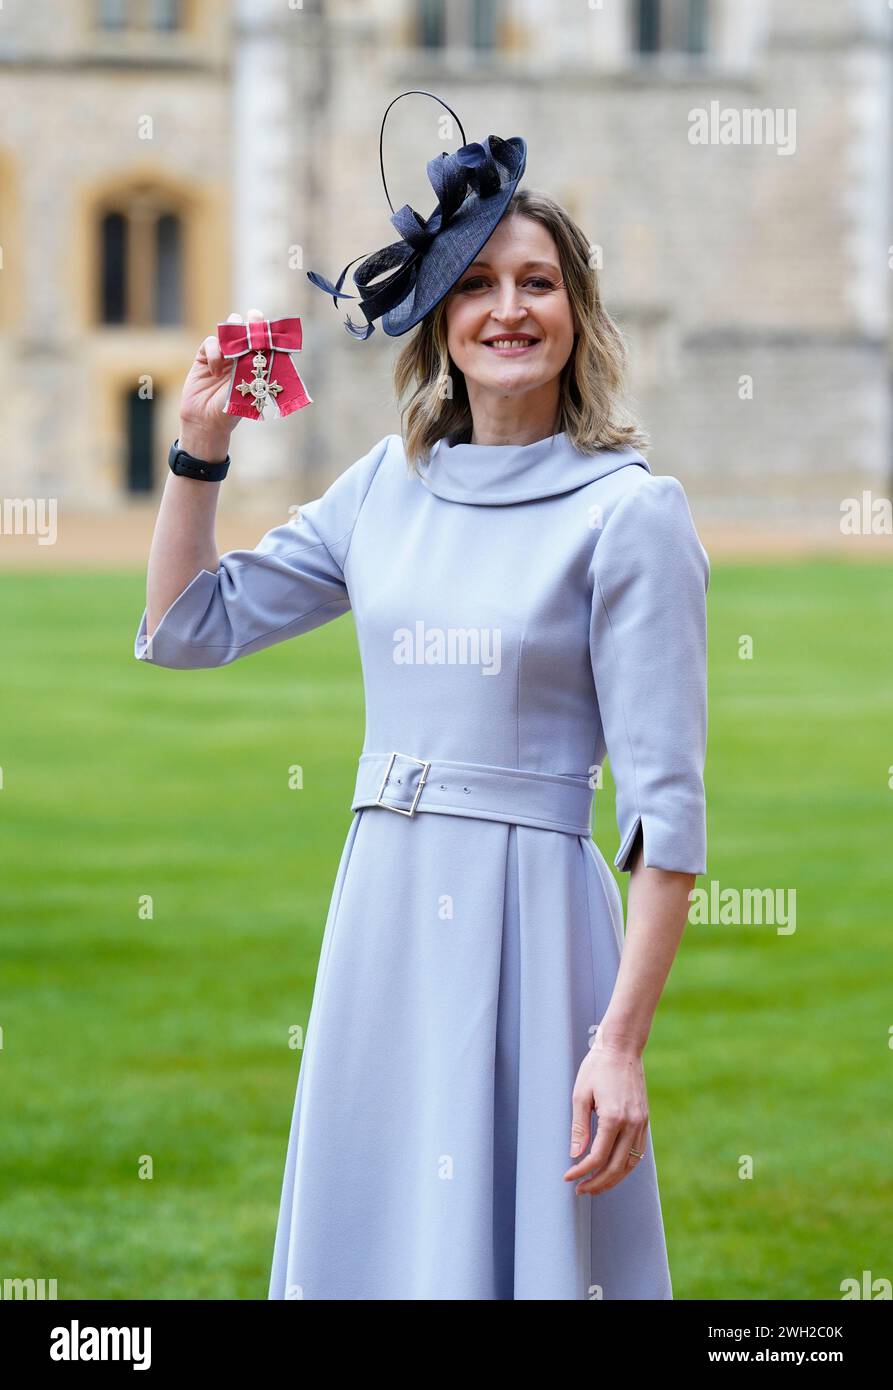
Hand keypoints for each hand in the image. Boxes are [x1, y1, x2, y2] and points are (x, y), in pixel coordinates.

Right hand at [178, 308, 265, 459]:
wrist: (207, 422)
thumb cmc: (233, 409)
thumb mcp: (250, 388)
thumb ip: (255, 367)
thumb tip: (264, 347)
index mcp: (258, 362)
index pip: (266, 340)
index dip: (269, 331)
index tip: (271, 329)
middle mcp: (242, 355)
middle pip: (248, 327)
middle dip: (253, 322)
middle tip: (254, 320)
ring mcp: (223, 354)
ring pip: (230, 328)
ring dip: (234, 330)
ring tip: (236, 343)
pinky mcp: (205, 356)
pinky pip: (211, 342)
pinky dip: (214, 352)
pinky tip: (215, 371)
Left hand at [563, 1031, 649, 1195]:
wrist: (623, 1048)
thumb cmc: (598, 1067)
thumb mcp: (581, 1095)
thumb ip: (579, 1127)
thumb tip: (575, 1155)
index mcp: (614, 1117)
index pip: (597, 1157)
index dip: (581, 1171)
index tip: (568, 1177)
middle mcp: (632, 1124)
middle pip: (616, 1167)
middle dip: (597, 1183)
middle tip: (580, 1190)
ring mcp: (641, 1123)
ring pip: (630, 1164)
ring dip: (612, 1179)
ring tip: (595, 1186)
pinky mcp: (645, 1120)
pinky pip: (638, 1152)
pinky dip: (625, 1166)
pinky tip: (613, 1170)